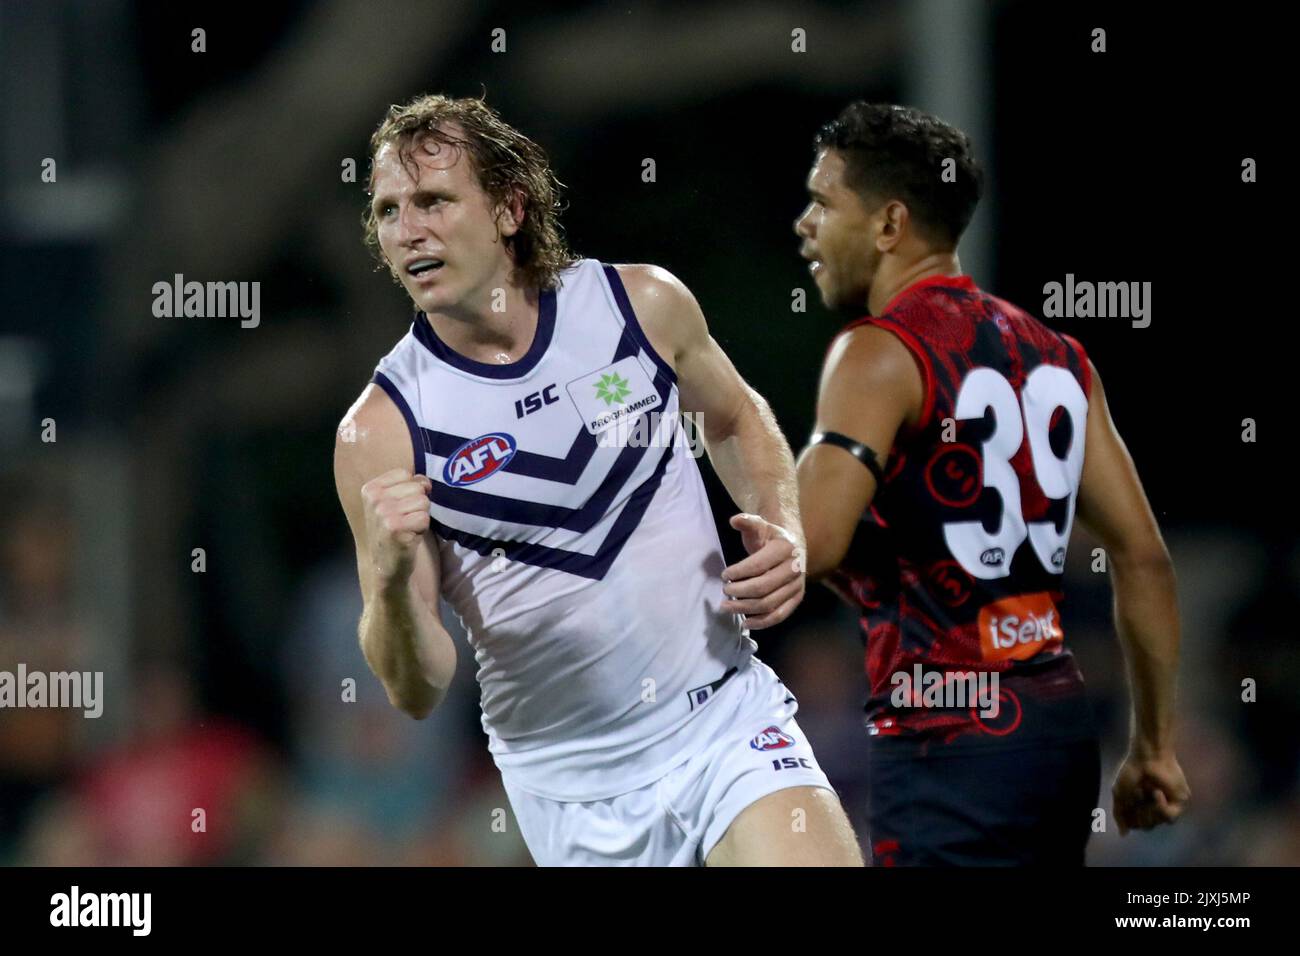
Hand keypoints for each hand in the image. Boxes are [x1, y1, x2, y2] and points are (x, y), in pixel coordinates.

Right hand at [360, 469, 432, 586]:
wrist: (385, 565)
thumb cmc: (393, 530)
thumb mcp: (392, 502)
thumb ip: (407, 485)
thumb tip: (425, 482)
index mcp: (370, 489)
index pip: (406, 474)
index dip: (411, 490)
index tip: (401, 507)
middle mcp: (375, 499)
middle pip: (417, 487)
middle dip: (417, 505)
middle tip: (405, 521)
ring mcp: (383, 513)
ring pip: (423, 502)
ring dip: (420, 517)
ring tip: (407, 528)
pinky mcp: (395, 528)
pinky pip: (424, 518)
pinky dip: (422, 529)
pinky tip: (410, 536)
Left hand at [720, 514, 805, 629]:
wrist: (791, 547)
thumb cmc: (769, 537)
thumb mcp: (759, 526)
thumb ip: (747, 522)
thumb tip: (734, 520)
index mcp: (786, 549)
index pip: (759, 565)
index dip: (739, 572)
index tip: (724, 575)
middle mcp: (795, 568)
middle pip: (764, 587)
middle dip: (740, 591)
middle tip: (724, 591)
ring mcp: (797, 585)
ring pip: (770, 603)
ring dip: (746, 608)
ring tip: (727, 607)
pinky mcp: (797, 599)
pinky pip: (780, 615)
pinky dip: (762, 622)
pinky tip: (745, 622)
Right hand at [1112, 749, 1189, 834]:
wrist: (1146, 756)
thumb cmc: (1131, 772)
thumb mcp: (1119, 794)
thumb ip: (1120, 815)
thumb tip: (1123, 835)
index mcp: (1141, 806)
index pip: (1136, 824)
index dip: (1130, 817)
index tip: (1126, 803)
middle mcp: (1155, 808)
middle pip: (1147, 825)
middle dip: (1139, 812)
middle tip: (1137, 795)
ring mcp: (1168, 805)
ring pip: (1158, 822)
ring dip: (1149, 809)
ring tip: (1146, 792)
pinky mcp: (1179, 801)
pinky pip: (1171, 816)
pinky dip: (1161, 806)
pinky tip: (1157, 793)